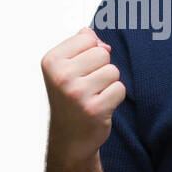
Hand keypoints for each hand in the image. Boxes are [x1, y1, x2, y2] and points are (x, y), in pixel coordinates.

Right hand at [40, 27, 124, 167]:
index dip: (91, 51)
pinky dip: (115, 97)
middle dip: (102, 68)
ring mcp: (77, 93)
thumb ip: (79, 46)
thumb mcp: (65, 68)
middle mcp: (61, 76)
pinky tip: (101, 105)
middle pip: (103, 53)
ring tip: (95, 95)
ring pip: (113, 71)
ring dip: (109, 83)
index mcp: (51, 61)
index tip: (81, 68)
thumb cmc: (70, 98)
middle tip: (89, 85)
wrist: (70, 136)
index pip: (87, 37)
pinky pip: (120, 89)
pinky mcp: (94, 108)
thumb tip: (94, 34)